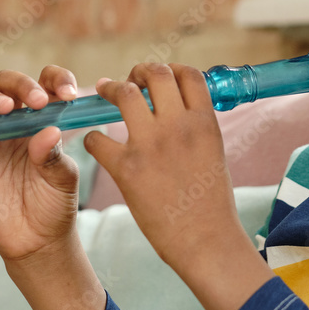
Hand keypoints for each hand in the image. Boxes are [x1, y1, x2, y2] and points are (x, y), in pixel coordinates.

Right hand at [0, 66, 81, 263]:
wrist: (38, 240)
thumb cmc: (55, 202)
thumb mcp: (64, 179)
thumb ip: (55, 157)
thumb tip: (47, 133)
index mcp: (42, 120)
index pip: (46, 85)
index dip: (55, 79)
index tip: (68, 94)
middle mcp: (13, 123)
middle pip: (7, 86)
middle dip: (20, 85)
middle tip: (37, 102)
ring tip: (5, 109)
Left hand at [84, 63, 273, 309]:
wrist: (205, 240)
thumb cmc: (211, 202)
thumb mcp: (214, 153)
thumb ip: (197, 126)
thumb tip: (181, 108)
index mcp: (205, 122)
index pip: (189, 74)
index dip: (172, 69)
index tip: (160, 76)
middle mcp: (179, 126)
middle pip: (155, 74)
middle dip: (139, 72)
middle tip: (130, 81)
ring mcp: (151, 145)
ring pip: (124, 93)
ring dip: (111, 89)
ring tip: (105, 93)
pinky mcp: (126, 169)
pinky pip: (97, 139)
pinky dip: (93, 138)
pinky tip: (97, 144)